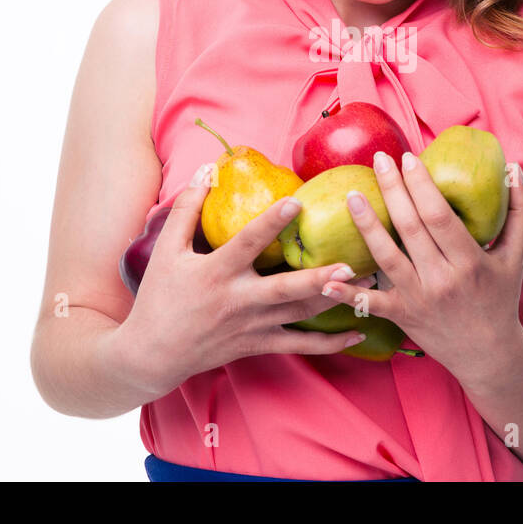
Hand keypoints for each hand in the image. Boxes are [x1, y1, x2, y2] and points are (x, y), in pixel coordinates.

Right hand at [108, 163, 377, 393]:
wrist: (152, 354)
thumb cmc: (158, 297)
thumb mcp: (167, 251)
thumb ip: (187, 209)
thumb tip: (204, 169)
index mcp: (216, 273)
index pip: (248, 243)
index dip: (271, 223)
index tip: (297, 202)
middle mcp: (238, 301)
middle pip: (285, 290)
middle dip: (318, 279)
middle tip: (350, 265)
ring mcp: (252, 326)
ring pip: (301, 315)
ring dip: (336, 300)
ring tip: (370, 284)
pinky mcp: (259, 344)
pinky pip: (301, 345)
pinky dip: (331, 342)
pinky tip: (359, 328)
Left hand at [320, 151, 522, 379]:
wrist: (489, 354)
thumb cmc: (500, 298)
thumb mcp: (517, 255)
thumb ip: (520, 210)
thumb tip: (513, 168)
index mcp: (469, 261)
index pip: (439, 215)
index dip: (421, 185)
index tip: (408, 159)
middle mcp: (442, 279)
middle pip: (410, 228)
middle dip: (392, 190)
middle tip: (378, 159)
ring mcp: (419, 299)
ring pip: (386, 257)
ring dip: (367, 225)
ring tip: (352, 195)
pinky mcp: (401, 316)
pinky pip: (371, 303)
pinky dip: (347, 294)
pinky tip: (326, 279)